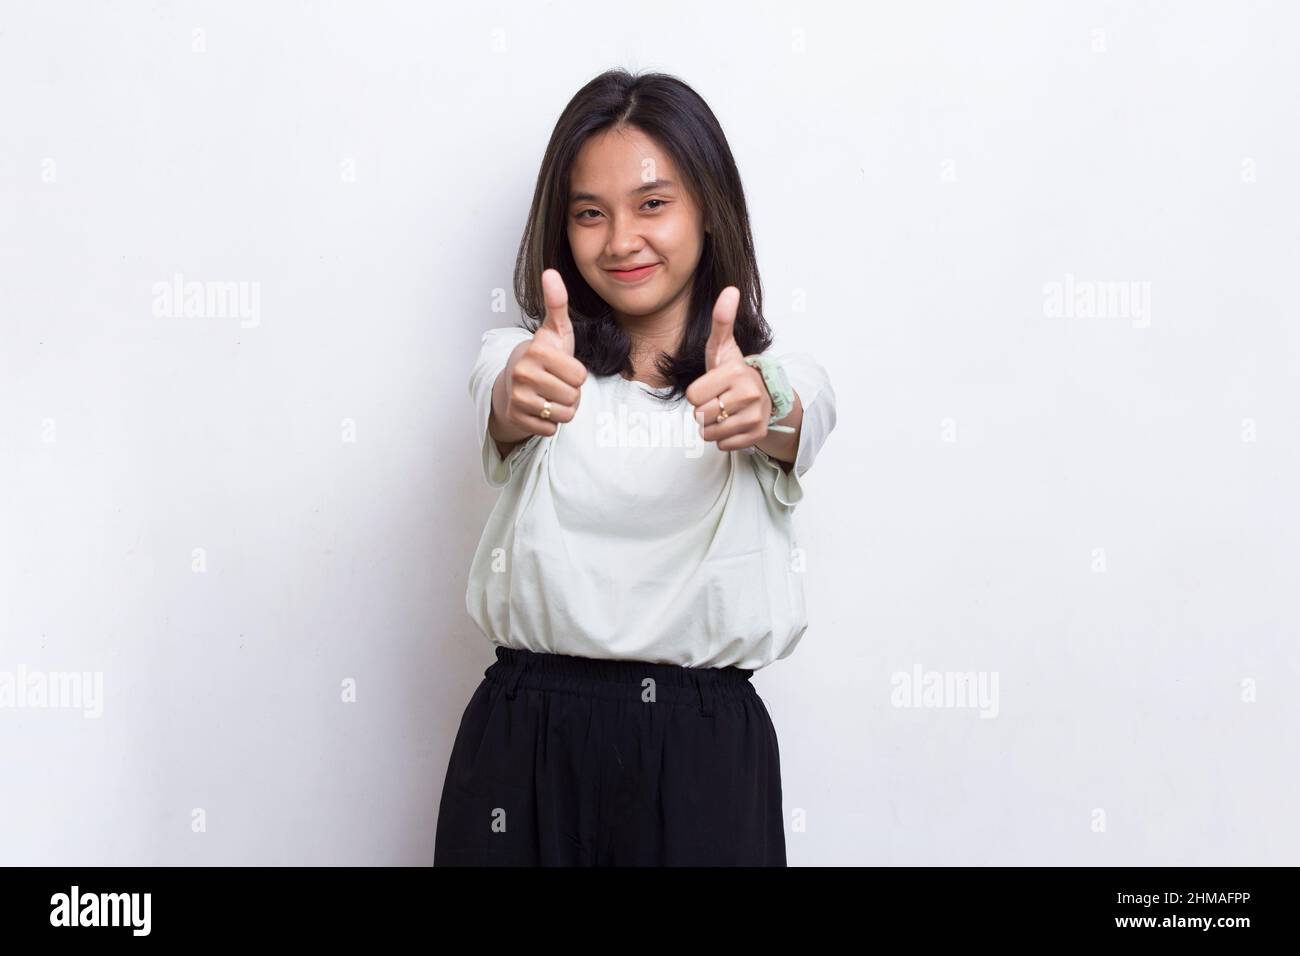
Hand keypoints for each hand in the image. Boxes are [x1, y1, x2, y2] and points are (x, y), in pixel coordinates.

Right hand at [500, 269, 587, 436]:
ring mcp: (518, 398)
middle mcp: (523, 374)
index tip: (563, 368)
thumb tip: (551, 272)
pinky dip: (551, 423)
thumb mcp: (554, 330)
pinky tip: (541, 409)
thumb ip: (557, 303)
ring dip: (563, 409)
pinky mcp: (517, 418)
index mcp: (537, 352)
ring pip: (564, 414)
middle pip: (574, 396)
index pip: (580, 375)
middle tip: (556, 383)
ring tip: (551, 396)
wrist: (513, 385)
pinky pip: (552, 429)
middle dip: (571, 393)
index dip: (577, 374)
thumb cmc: (543, 357)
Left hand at [685, 286, 772, 450]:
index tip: (711, 386)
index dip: (696, 393)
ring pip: (710, 434)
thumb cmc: (733, 370)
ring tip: (724, 412)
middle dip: (703, 410)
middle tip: (717, 399)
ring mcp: (755, 416)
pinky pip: (724, 445)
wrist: (763, 393)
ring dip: (711, 426)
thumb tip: (730, 289)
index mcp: (735, 373)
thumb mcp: (722, 346)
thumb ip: (722, 320)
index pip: (692, 396)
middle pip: (700, 416)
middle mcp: (749, 395)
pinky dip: (724, 438)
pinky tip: (733, 424)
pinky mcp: (758, 434)